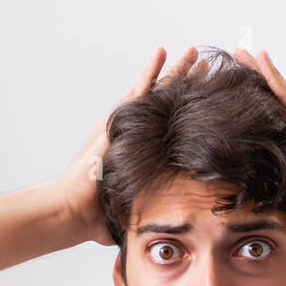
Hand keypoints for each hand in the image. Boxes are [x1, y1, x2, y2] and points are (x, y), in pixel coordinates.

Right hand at [55, 46, 206, 245]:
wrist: (75, 211)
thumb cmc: (96, 217)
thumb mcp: (134, 212)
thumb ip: (150, 215)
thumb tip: (165, 235)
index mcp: (140, 153)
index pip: (171, 129)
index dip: (190, 117)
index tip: (210, 106)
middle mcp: (134, 135)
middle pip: (168, 105)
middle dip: (189, 87)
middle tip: (209, 69)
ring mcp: (126, 126)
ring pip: (158, 92)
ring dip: (177, 72)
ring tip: (195, 53)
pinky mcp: (117, 123)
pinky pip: (139, 91)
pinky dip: (150, 71)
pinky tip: (163, 51)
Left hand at [232, 47, 285, 240]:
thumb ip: (283, 194)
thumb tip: (258, 207)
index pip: (278, 118)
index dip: (261, 101)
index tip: (241, 89)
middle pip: (279, 99)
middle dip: (258, 79)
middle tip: (238, 57)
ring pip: (283, 92)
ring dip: (262, 71)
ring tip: (243, 51)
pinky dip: (274, 78)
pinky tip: (261, 59)